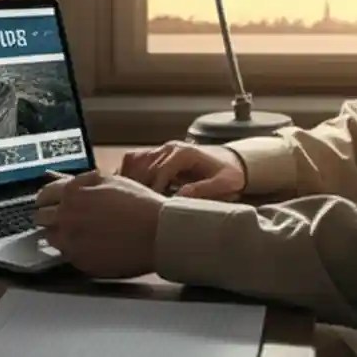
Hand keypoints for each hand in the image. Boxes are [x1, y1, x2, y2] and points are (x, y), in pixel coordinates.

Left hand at [33, 170, 165, 278]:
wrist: (158, 233)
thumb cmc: (139, 203)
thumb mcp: (110, 181)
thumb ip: (82, 182)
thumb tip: (61, 180)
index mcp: (72, 192)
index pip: (43, 195)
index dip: (47, 198)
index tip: (51, 202)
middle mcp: (66, 217)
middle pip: (40, 218)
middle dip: (50, 216)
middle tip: (65, 218)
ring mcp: (71, 242)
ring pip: (50, 238)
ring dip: (59, 234)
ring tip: (79, 233)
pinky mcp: (80, 262)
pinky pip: (66, 255)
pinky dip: (74, 250)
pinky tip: (91, 245)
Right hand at [117, 141, 245, 200]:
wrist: (230, 161)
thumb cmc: (228, 174)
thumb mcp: (224, 184)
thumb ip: (203, 190)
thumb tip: (178, 199)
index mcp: (184, 153)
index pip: (160, 170)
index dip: (153, 189)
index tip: (151, 206)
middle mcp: (169, 148)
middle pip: (143, 166)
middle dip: (139, 187)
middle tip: (139, 208)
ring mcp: (161, 149)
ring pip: (134, 161)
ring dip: (130, 180)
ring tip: (132, 201)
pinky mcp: (156, 155)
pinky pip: (133, 160)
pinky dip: (127, 173)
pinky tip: (129, 190)